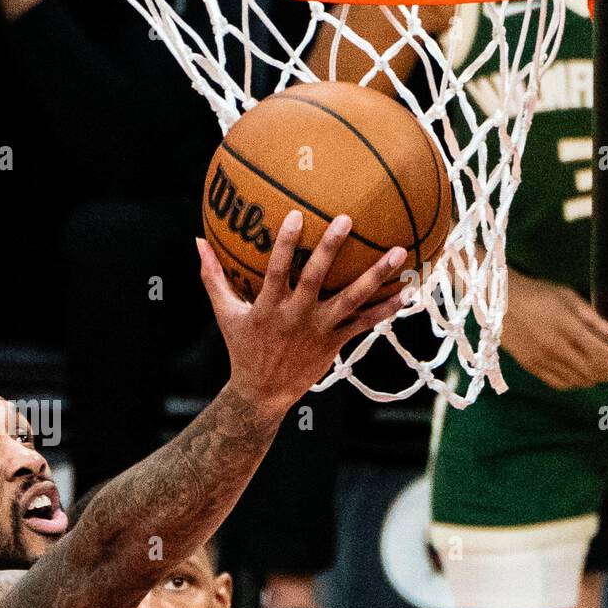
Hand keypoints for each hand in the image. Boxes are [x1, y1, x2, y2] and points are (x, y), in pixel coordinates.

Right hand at [199, 210, 408, 415]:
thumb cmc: (243, 347)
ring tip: (399, 251)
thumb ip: (213, 276)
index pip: (276, 270)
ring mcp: (319, 330)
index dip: (286, 244)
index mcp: (268, 307)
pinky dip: (387, 309)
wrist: (263, 393)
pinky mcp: (335, 343)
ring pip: (351, 300)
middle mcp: (296, 317)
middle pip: (316, 278)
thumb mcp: (224, 313)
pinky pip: (365, 323)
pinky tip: (409, 291)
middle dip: (331, 249)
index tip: (297, 215)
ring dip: (376, 276)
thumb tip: (198, 241)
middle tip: (347, 219)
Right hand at [501, 267, 607, 389]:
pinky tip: (578, 378)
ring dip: (592, 380)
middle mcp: (555, 347)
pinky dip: (572, 384)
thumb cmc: (536, 293)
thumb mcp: (568, 297)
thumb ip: (593, 319)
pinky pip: (556, 383)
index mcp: (568, 327)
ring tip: (600, 374)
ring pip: (575, 380)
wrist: (496, 300)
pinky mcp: (528, 365)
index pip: (602, 354)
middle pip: (591, 371)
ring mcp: (540, 359)